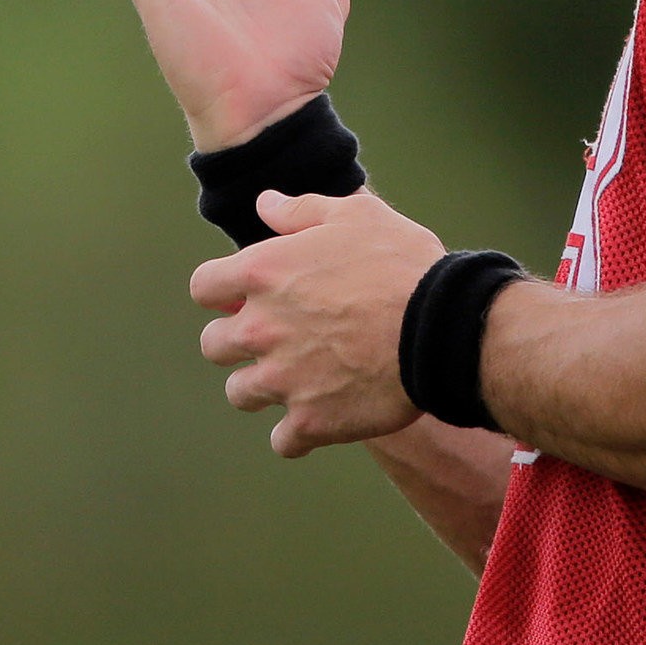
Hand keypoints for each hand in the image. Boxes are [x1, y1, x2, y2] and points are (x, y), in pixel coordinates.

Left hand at [191, 189, 445, 457]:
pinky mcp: (309, 421)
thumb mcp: (358, 216)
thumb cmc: (402, 263)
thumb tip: (265, 204)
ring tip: (303, 375)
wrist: (441, 327)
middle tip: (281, 335)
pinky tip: (325, 412)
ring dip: (265, 386)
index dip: (224, 289)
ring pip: (241, 393)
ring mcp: (281, 380)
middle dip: (240, 340)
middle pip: (214, 345)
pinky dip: (299, 430)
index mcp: (264, 273)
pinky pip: (283, 440)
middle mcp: (260, 329)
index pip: (204, 286)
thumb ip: (302, 210)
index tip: (249, 293)